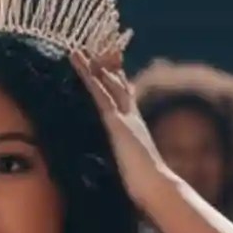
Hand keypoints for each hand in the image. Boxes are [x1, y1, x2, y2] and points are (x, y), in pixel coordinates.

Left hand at [68, 51, 167, 207]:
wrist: (156, 187)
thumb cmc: (145, 185)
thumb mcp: (132, 167)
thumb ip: (127, 160)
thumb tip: (125, 168)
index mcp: (134, 127)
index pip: (125, 97)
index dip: (118, 80)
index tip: (111, 65)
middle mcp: (131, 116)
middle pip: (118, 83)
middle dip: (107, 64)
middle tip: (98, 45)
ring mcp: (124, 117)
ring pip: (106, 83)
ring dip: (91, 65)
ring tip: (76, 48)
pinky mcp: (115, 122)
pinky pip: (98, 93)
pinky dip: (87, 76)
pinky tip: (78, 61)